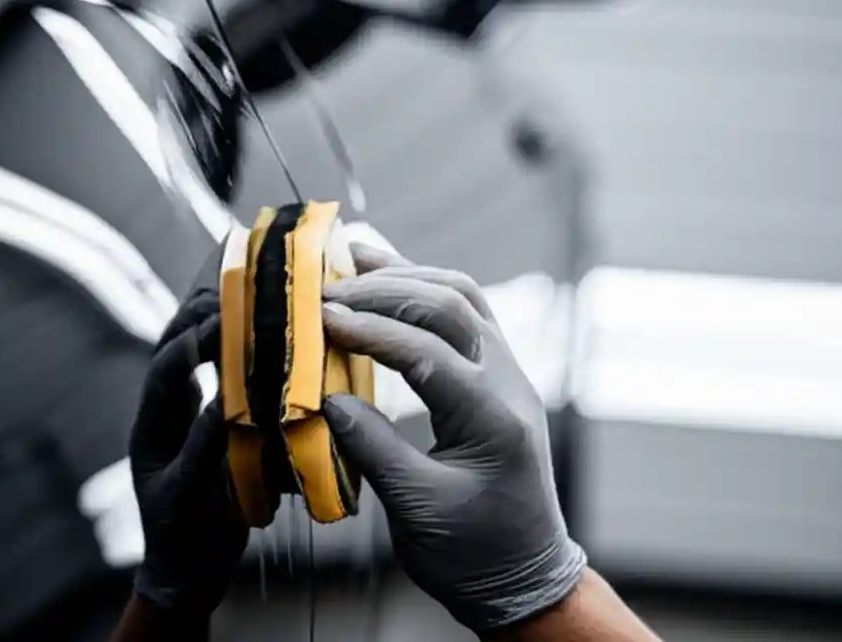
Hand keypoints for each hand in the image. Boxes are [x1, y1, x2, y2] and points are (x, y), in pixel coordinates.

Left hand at [128, 289, 247, 614]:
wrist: (189, 573)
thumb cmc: (184, 539)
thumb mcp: (192, 494)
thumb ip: (205, 446)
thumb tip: (228, 399)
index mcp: (151, 426)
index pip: (165, 368)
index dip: (192, 341)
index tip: (224, 323)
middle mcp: (165, 412)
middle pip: (173, 347)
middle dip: (198, 315)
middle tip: (234, 291)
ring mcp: (185, 416)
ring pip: (193, 356)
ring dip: (213, 326)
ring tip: (244, 297)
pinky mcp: (208, 425)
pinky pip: (219, 378)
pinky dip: (234, 354)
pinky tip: (259, 338)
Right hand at [320, 244, 586, 632]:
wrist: (521, 576)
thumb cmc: (472, 554)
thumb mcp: (417, 511)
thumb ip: (373, 450)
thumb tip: (327, 399)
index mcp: (494, 420)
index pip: (430, 352)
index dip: (372, 331)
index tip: (320, 321)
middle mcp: (508, 384)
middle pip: (452, 306)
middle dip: (385, 291)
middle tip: (325, 290)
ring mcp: (506, 375)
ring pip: (463, 297)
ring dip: (406, 276)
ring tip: (350, 264)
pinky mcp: (493, 376)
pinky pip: (464, 313)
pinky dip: (420, 289)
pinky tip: (383, 280)